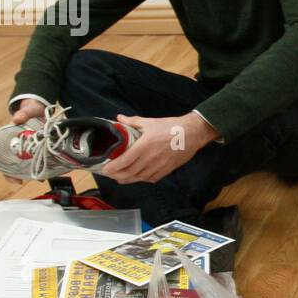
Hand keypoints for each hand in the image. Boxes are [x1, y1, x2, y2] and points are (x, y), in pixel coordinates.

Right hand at [0, 98, 47, 184]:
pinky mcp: (36, 151)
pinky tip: (45, 175)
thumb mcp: (27, 110)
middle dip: (11, 176)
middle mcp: (13, 146)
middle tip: (18, 182)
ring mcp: (25, 150)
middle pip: (7, 165)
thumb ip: (23, 113)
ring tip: (37, 179)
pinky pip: (36, 163)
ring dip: (26, 175)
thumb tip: (17, 118)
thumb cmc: (30, 110)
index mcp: (6, 137)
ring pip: (21, 167)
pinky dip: (39, 170)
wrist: (42, 110)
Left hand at [99, 112, 217, 184]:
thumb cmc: (171, 127)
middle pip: (129, 173)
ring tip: (120, 178)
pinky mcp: (167, 170)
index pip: (124, 161)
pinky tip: (138, 177)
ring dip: (128, 179)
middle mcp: (150, 158)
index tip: (104, 169)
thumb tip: (119, 118)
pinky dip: (142, 179)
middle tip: (110, 174)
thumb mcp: (150, 122)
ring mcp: (159, 166)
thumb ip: (132, 122)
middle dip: (117, 175)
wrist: (192, 133)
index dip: (112, 168)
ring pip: (139, 178)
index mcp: (144, 146)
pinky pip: (151, 178)